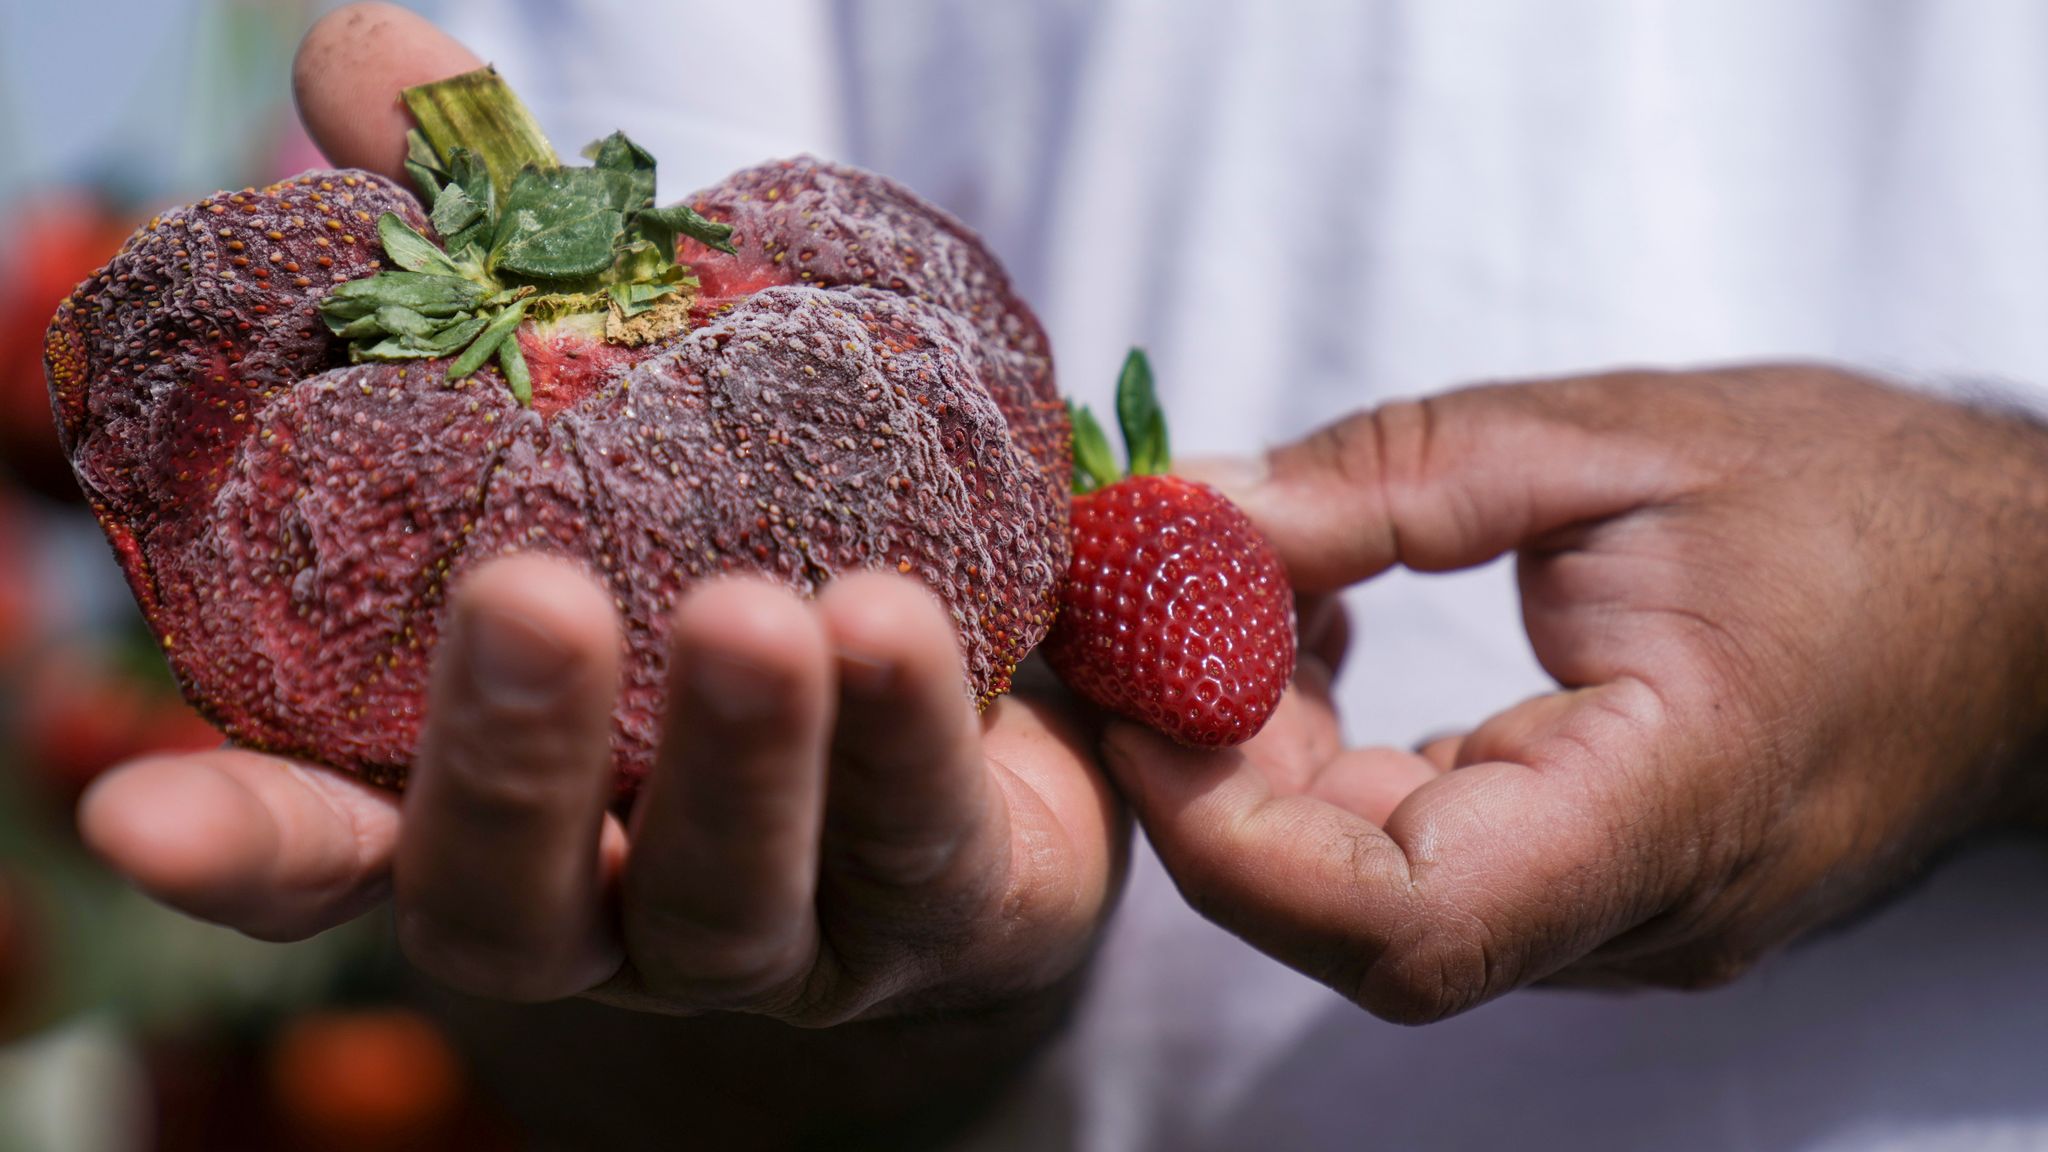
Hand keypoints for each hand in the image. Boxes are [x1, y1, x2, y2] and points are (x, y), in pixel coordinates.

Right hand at [75, 2, 1123, 1024]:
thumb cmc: (757, 521)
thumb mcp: (622, 394)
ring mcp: (782, 927)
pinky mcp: (949, 909)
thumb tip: (361, 59)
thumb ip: (494, 255)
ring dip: (738, 758)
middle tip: (528, 598)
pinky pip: (923, 847)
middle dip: (510, 762)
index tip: (132, 808)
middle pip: (513, 900)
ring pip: (728, 898)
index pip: (329, 854)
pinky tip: (895, 622)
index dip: (238, 844)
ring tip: (755, 609)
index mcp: (496, 797)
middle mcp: (611, 897)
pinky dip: (905, 740)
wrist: (992, 661)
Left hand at [1107, 366, 2047, 1022]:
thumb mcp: (1612, 441)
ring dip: (1262, 768)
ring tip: (1226, 608)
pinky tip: (1307, 647)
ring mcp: (1618, 917)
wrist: (2025, 595)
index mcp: (1668, 807)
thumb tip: (1191, 516)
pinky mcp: (1599, 888)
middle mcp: (1636, 909)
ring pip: (1372, 898)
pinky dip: (1329, 767)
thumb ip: (1388, 480)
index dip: (1230, 832)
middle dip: (1211, 777)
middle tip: (1142, 622)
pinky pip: (1422, 860)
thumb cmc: (1863, 503)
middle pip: (1355, 920)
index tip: (1137, 699)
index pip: (1403, 921)